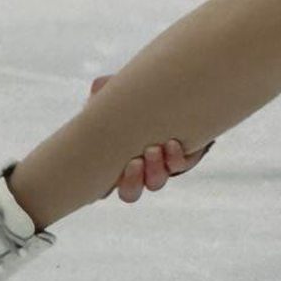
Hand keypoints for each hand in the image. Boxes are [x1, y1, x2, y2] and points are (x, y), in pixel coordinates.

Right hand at [89, 74, 211, 202]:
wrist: (172, 93)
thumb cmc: (136, 98)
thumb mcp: (118, 94)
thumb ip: (106, 92)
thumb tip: (97, 87)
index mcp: (115, 162)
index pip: (103, 187)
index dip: (102, 189)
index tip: (104, 175)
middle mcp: (137, 171)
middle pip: (130, 193)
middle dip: (132, 182)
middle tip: (135, 162)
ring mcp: (160, 166)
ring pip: (155, 183)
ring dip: (154, 170)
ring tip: (153, 149)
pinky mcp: (183, 157)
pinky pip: (179, 166)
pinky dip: (175, 158)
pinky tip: (172, 143)